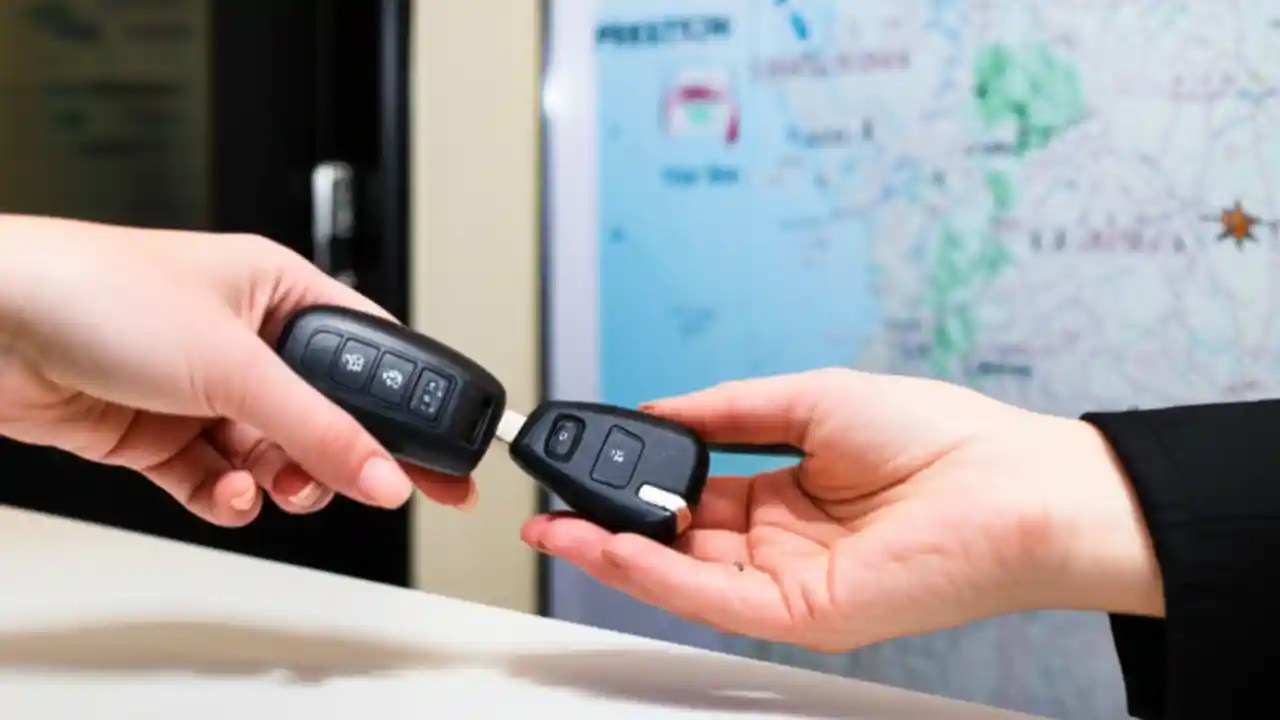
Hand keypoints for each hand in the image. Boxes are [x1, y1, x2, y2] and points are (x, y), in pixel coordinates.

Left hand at [0, 214, 473, 526]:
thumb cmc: (97, 291)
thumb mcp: (235, 363)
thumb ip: (320, 429)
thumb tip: (385, 474)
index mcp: (281, 291)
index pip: (371, 356)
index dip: (410, 409)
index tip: (446, 459)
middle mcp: (247, 340)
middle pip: (325, 416)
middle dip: (337, 457)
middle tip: (364, 487)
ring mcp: (203, 391)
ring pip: (276, 456)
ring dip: (282, 481)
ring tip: (273, 484)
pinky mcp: (160, 434)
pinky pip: (220, 480)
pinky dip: (231, 496)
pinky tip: (228, 490)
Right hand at [522, 368, 1162, 652]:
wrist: (1015, 485)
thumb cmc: (938, 437)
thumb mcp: (810, 399)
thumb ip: (726, 410)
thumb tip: (658, 408)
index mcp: (789, 493)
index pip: (694, 493)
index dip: (640, 480)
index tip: (593, 459)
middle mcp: (782, 543)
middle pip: (677, 538)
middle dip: (612, 520)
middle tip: (554, 498)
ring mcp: (789, 582)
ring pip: (682, 574)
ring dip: (615, 550)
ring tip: (555, 524)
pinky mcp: (801, 615)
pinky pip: (710, 598)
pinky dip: (654, 574)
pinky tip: (608, 546)